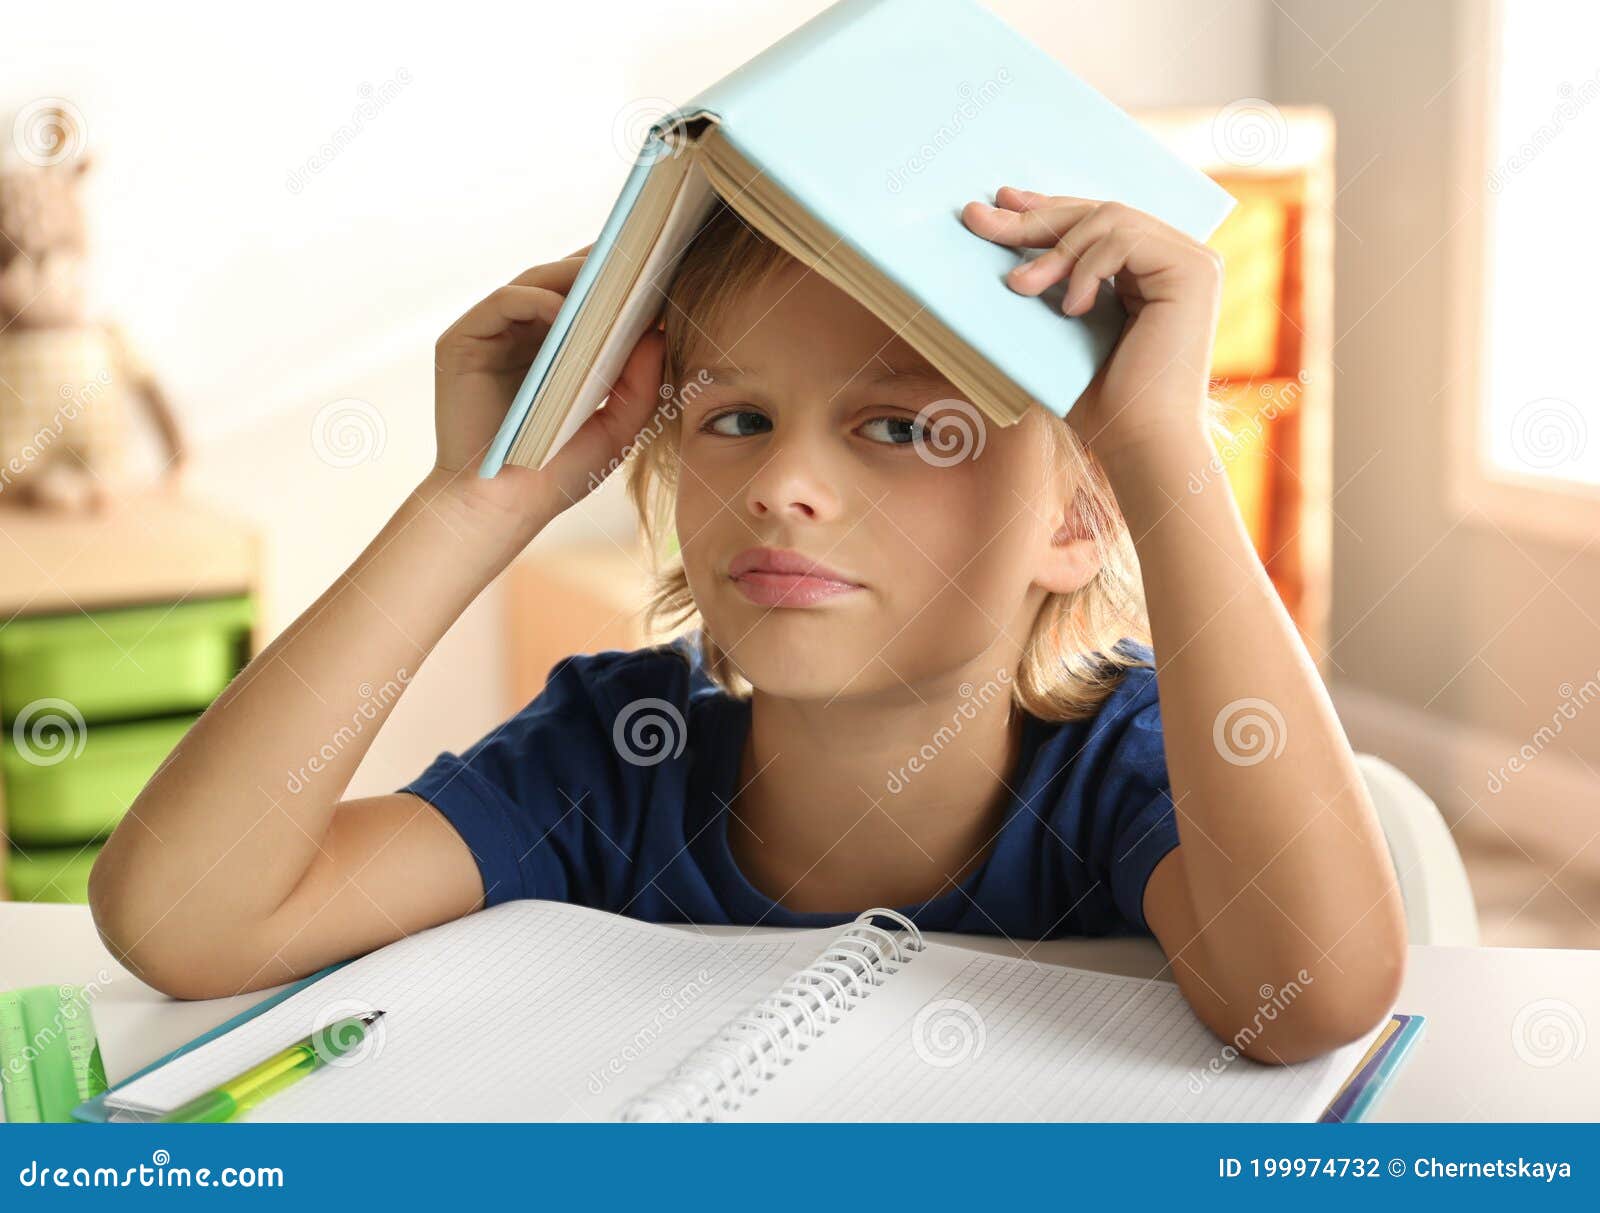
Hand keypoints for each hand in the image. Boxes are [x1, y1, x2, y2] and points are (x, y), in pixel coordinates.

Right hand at [428, 245, 666, 545]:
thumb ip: (641, 382)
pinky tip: (569, 314)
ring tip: (613, 286)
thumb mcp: (616, 425)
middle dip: (602, 268)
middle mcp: (522, 334)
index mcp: (556, 348)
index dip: (620, 282)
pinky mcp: (464, 340)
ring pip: (537, 280)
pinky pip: (506, 301)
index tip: (660, 270)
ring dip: (576, 279)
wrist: (502, 507)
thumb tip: (660, 331)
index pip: (589, 298)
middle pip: (563, 279)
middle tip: (641, 260)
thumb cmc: (556, 473)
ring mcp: (492, 335)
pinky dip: (539, 300)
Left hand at [961, 186, 1222, 462]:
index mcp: (1150, 269)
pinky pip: (1124, 238)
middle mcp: (1177, 258)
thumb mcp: (1060, 328)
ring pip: (1109, 217)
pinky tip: (1072, 309)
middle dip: (1034, 217)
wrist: (1139, 442)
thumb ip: (1048, 283)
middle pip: (1098, 211)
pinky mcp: (1195, 269)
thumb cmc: (1100, 401)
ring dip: (1054, 250)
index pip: (1095, 221)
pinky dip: (1087, 268)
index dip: (1046, 208)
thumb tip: (1000, 238)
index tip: (1000, 204)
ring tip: (1021, 287)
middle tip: (981, 221)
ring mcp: (1192, 260)